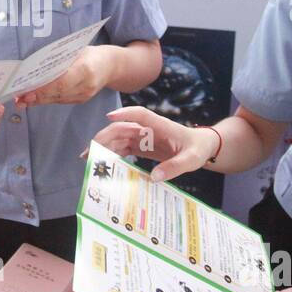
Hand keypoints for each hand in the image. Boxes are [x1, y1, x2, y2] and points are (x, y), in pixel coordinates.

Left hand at [14, 46, 110, 108]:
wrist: (110, 65)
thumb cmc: (89, 54)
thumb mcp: (76, 50)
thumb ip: (58, 60)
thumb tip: (34, 69)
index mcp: (86, 69)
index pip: (62, 82)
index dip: (44, 88)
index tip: (27, 91)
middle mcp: (86, 86)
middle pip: (57, 93)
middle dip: (36, 96)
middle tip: (18, 97)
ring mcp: (84, 95)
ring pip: (57, 99)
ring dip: (38, 100)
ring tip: (20, 99)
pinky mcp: (81, 100)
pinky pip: (60, 100)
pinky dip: (46, 99)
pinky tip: (32, 99)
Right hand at [90, 106, 218, 182]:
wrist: (202, 148)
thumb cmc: (197, 149)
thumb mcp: (191, 159)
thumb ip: (174, 167)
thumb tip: (154, 177)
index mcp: (159, 126)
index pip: (139, 114)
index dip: (124, 114)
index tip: (109, 117)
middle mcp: (147, 129)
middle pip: (121, 128)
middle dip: (104, 138)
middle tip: (89, 153)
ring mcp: (143, 137)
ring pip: (119, 138)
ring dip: (104, 147)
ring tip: (90, 160)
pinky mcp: (142, 146)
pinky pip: (124, 148)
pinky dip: (112, 154)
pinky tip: (103, 163)